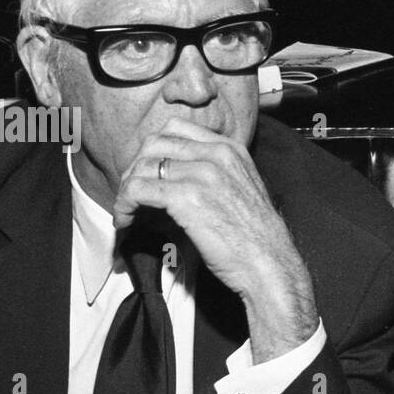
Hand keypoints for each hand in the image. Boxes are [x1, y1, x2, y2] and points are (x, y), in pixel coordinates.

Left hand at [114, 119, 319, 360]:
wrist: (269, 264)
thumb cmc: (255, 239)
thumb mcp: (241, 191)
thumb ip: (214, 175)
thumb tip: (172, 180)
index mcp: (230, 149)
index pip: (175, 128)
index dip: (153, 150)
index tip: (146, 173)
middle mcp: (217, 155)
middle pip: (154, 144)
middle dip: (134, 168)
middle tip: (130, 194)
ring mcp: (203, 174)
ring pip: (142, 167)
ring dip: (126, 189)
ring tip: (126, 211)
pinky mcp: (187, 198)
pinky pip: (138, 190)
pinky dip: (124, 206)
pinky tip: (127, 222)